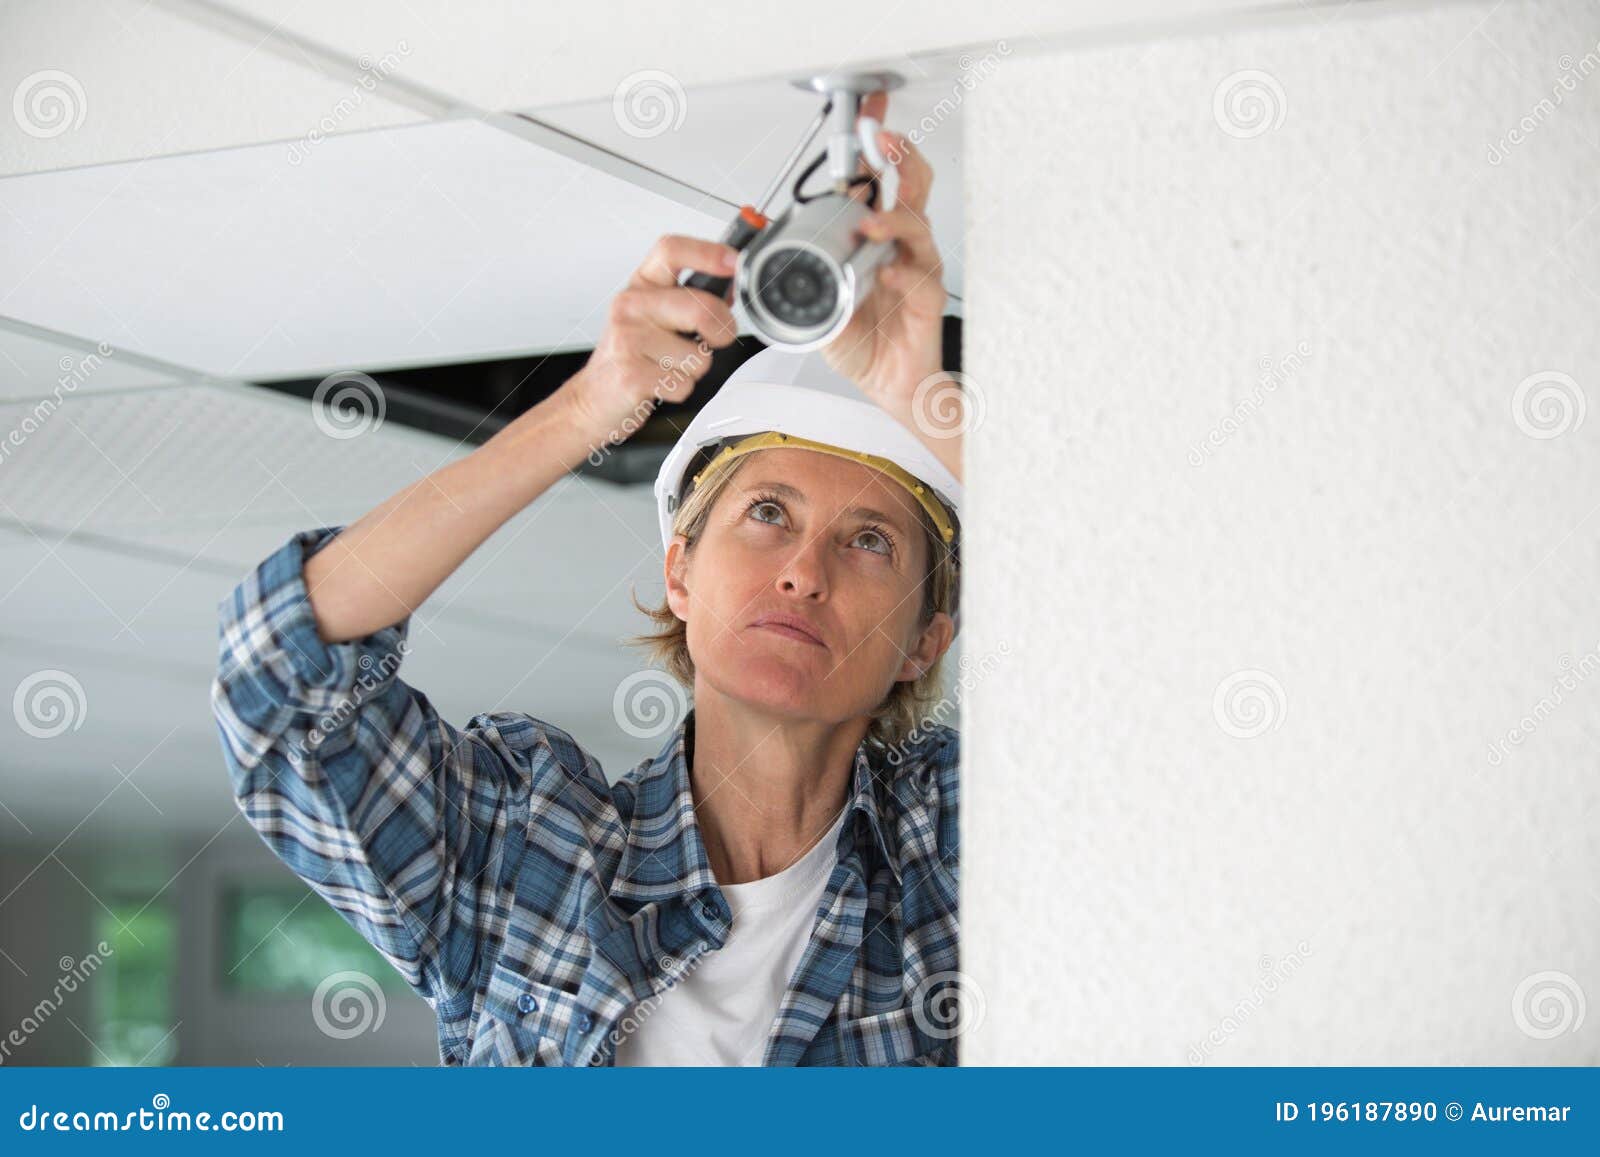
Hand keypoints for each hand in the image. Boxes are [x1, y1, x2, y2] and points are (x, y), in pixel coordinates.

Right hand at [565, 234, 739, 446]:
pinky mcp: (631, 374)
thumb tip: (732, 286)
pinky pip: (684, 384)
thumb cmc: (632, 354)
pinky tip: (659, 383)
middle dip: (723, 329)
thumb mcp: (657, 315)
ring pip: (698, 356)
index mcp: (642, 284)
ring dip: (695, 369)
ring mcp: (627, 338)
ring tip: (670, 366)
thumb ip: (692, 298)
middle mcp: (631, 305)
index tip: (733, 263)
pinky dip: (681, 390)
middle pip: (700, 308)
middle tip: (718, 338)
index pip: (672, 250)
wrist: (596, 395)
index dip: (708, 253)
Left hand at [821, 90, 947, 417]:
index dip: (876, 147)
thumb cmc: (864, 340)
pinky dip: (904, 275)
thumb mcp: (817, 301)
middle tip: (885, 140)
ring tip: (872, 223)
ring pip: (918, 228)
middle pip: (911, 186)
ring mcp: (917, 270)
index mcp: (876, 238)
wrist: (890, 384)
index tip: (870, 117)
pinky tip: (888, 275)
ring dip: (894, 219)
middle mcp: (901, 246)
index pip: (880, 180)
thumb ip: (799, 273)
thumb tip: (760, 251)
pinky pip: (921, 281)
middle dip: (900, 157)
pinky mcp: (926, 302)